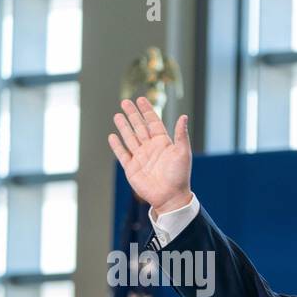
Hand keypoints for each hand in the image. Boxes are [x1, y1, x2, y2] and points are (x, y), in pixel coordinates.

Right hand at [107, 96, 191, 217]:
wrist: (170, 197)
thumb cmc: (179, 176)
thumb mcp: (183, 153)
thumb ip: (181, 135)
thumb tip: (184, 116)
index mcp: (163, 144)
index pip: (153, 123)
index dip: (147, 111)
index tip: (141, 99)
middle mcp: (151, 149)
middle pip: (139, 127)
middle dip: (132, 114)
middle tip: (125, 101)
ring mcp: (140, 158)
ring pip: (129, 138)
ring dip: (123, 126)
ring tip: (117, 115)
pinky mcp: (131, 168)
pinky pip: (122, 154)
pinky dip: (117, 145)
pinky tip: (112, 136)